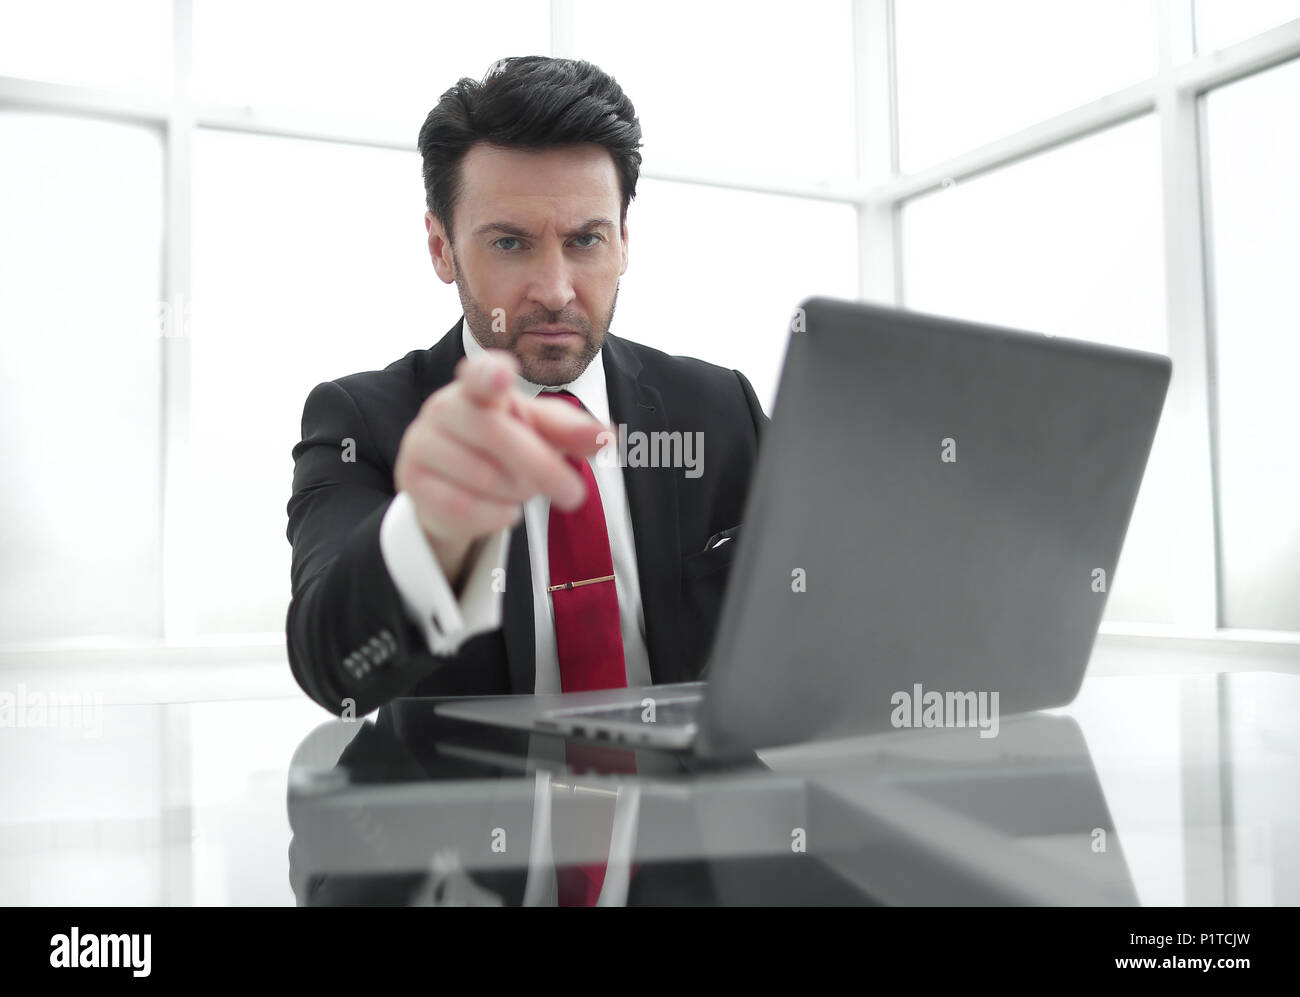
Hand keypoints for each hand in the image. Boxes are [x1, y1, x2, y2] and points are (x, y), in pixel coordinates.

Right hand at [393, 349, 608, 583]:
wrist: (454, 492)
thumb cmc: (503, 451)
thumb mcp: (541, 435)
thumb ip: (571, 432)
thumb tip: (607, 436)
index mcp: (477, 386)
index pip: (482, 375)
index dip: (491, 375)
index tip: (503, 376)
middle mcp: (441, 407)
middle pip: (497, 434)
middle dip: (542, 466)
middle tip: (575, 494)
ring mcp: (420, 444)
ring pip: (483, 476)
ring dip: (517, 492)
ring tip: (520, 491)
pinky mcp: (411, 482)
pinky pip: (463, 506)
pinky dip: (495, 515)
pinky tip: (503, 511)